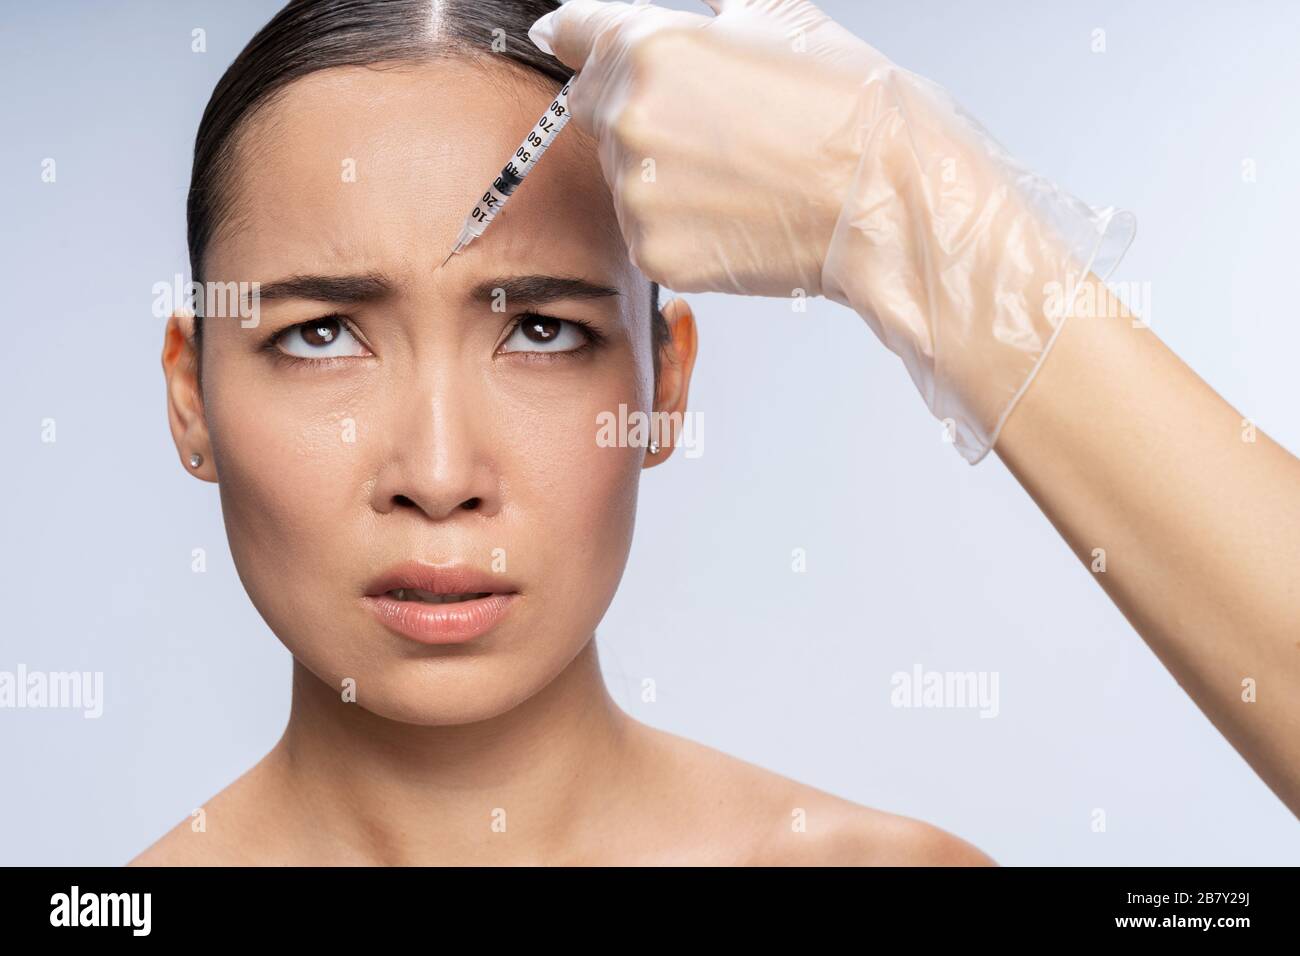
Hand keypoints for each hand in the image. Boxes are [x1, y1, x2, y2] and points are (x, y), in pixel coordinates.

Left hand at [533, 0, 1133, 462]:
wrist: (888, 198)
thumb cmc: (851, 109)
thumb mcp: (780, 20)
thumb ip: (705, 17)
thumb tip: (686, 18)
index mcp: (648, 47)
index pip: (573, 31)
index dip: (574, 35)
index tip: (564, 40)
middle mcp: (628, 118)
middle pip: (592, 108)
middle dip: (633, 110)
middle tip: (709, 129)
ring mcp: (636, 193)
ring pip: (620, 175)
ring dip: (659, 172)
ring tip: (737, 174)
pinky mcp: (654, 252)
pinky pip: (645, 230)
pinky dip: (678, 224)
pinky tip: (735, 212)